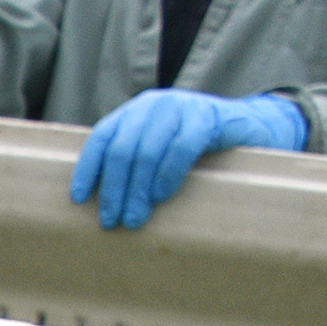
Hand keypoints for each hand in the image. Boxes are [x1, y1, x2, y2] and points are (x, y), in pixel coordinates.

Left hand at [68, 90, 305, 229]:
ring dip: (137, 190)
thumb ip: (133, 163)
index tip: (79, 199)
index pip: (102, 138)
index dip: (88, 168)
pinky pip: (180, 148)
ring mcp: (181, 107)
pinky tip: (160, 196)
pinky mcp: (207, 118)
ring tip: (134, 218)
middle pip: (122, 150)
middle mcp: (153, 105)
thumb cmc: (195, 147)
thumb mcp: (158, 149)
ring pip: (147, 151)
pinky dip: (167, 175)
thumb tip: (102, 203)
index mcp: (135, 112)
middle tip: (112, 221)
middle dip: (114, 189)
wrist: (247, 126)